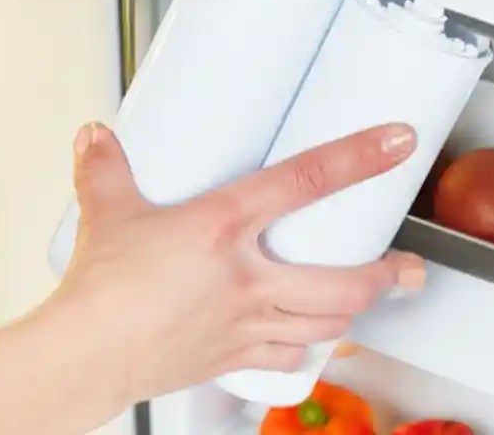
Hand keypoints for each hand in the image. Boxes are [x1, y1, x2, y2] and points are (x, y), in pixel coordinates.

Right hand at [47, 122, 427, 405]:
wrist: (84, 357)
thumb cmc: (99, 290)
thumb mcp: (104, 210)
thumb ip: (104, 168)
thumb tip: (96, 134)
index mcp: (222, 227)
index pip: (306, 182)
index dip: (359, 158)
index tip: (397, 142)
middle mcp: (247, 278)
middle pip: (343, 280)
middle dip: (386, 273)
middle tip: (408, 264)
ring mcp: (245, 323)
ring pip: (325, 323)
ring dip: (356, 311)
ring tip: (373, 296)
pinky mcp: (232, 357)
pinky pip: (286, 357)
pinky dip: (306, 349)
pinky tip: (310, 341)